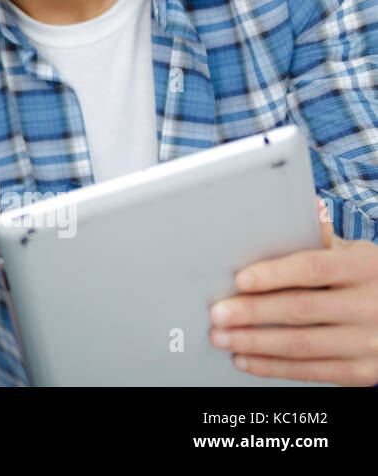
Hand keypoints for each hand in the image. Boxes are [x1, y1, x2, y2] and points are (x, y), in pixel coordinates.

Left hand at [210, 197, 377, 385]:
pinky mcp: (364, 372)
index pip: (313, 269)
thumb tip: (307, 207)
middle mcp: (370, 306)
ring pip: (302, 344)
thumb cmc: (368, 278)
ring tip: (221, 337)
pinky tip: (245, 359)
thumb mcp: (355, 254)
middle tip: (217, 314)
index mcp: (364, 268)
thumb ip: (323, 238)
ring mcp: (369, 342)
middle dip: (252, 312)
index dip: (274, 274)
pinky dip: (273, 367)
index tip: (240, 280)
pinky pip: (311, 372)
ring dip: (255, 342)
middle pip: (301, 308)